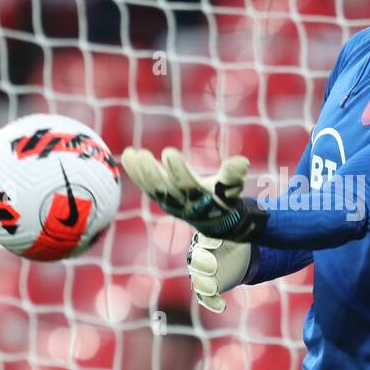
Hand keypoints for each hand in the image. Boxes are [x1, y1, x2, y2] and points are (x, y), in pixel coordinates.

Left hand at [120, 146, 267, 241]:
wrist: (210, 218)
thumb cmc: (222, 198)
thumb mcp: (231, 188)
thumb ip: (233, 175)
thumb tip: (242, 161)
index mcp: (199, 199)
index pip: (186, 185)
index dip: (177, 169)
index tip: (168, 151)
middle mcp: (180, 202)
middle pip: (164, 189)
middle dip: (152, 172)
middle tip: (143, 155)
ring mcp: (167, 200)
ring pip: (151, 188)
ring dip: (140, 171)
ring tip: (132, 153)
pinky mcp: (159, 196)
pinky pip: (144, 184)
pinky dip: (134, 171)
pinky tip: (127, 154)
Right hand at [187, 233, 250, 312]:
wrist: (239, 257)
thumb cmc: (238, 241)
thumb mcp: (241, 234)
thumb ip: (241, 230)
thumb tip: (255, 224)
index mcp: (206, 240)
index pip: (202, 239)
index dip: (208, 241)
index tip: (217, 243)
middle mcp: (199, 256)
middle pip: (196, 260)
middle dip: (202, 263)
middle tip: (213, 267)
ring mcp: (202, 274)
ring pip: (198, 280)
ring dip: (204, 285)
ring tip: (213, 289)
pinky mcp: (208, 288)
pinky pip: (206, 298)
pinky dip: (213, 303)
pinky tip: (222, 306)